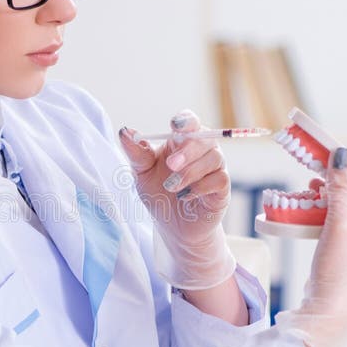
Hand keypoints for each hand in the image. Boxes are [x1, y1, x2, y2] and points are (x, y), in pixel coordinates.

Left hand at [118, 109, 235, 289]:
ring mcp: (215, 168)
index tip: (175, 125)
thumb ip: (136, 153)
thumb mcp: (142, 173)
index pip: (190, 122)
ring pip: (213, 158)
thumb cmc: (158, 193)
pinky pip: (219, 179)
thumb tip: (124, 131)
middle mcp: (202, 150)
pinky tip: (186, 196)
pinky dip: (201, 187)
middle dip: (187, 151)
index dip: (185, 120)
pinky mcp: (222, 188)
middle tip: (171, 164)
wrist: (170, 226)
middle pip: (204, 138)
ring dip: (190, 173)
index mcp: (182, 141)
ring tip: (171, 187)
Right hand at [275, 145, 346, 346]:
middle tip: (318, 170)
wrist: (333, 308)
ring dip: (330, 195)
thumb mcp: (340, 220)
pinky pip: (339, 224)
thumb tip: (342, 155)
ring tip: (309, 191)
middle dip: (342, 176)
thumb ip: (339, 186)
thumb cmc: (341, 266)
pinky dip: (324, 213)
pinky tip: (306, 216)